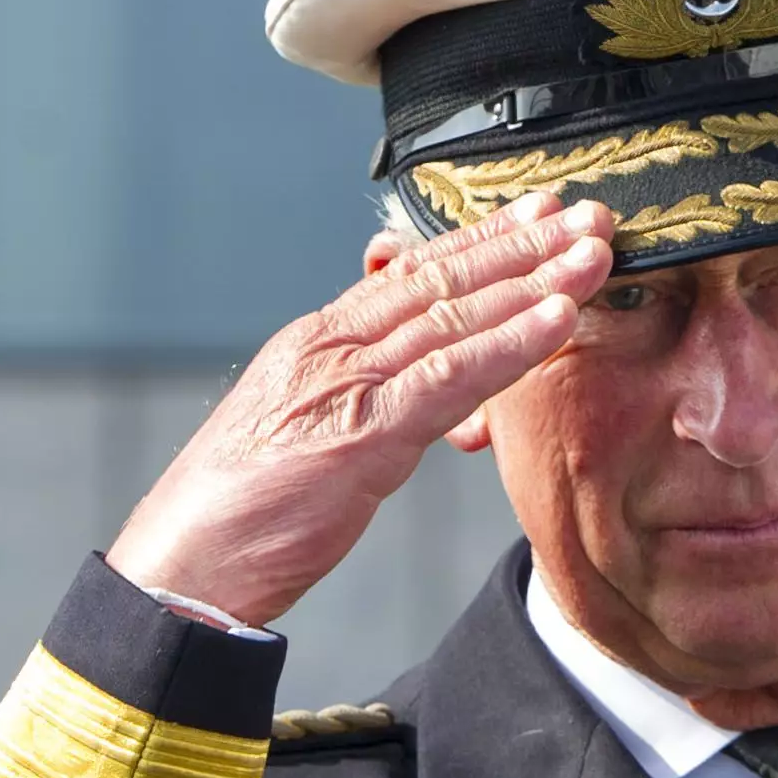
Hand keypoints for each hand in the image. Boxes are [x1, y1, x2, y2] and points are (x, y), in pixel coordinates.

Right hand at [106, 194, 612, 627]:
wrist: (183, 567)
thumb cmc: (240, 515)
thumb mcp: (303, 436)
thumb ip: (361, 401)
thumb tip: (419, 394)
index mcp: (315, 343)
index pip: (409, 274)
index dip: (478, 240)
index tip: (535, 215)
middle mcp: (331, 347)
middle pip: (440, 277)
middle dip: (520, 241)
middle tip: (586, 210)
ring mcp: (345, 384)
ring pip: (454, 313)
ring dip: (533, 279)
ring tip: (593, 252)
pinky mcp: (361, 433)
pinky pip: (450, 376)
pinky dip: (510, 343)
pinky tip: (558, 319)